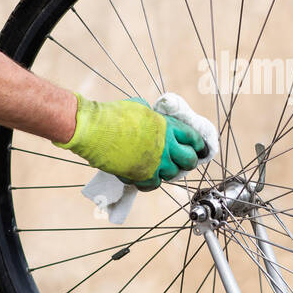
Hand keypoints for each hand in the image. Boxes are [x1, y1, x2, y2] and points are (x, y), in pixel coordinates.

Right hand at [54, 94, 205, 190]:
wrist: (94, 131)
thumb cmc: (114, 115)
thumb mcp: (140, 107)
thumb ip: (153, 117)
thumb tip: (155, 120)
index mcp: (168, 127)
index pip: (194, 138)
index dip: (198, 144)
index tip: (198, 148)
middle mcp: (166, 147)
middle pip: (189, 161)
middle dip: (187, 161)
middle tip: (181, 160)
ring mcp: (156, 164)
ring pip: (172, 174)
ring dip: (167, 171)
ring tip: (158, 166)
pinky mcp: (142, 177)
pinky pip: (154, 185)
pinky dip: (150, 181)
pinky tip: (144, 175)